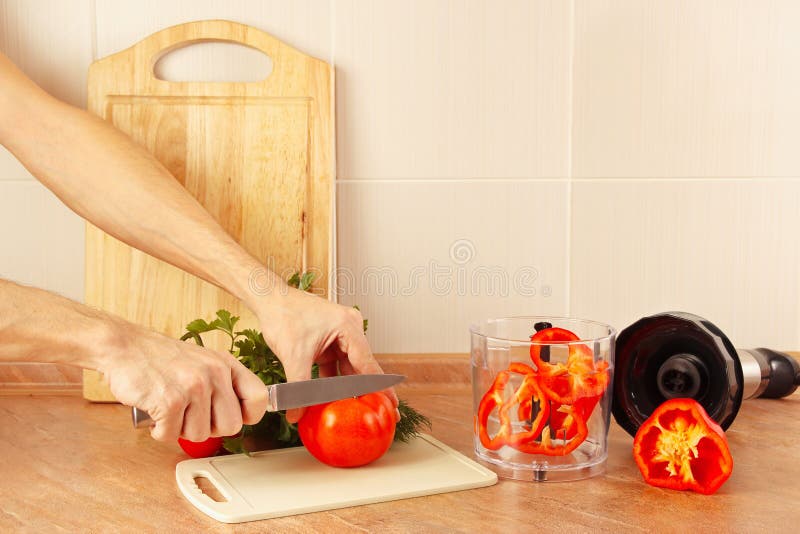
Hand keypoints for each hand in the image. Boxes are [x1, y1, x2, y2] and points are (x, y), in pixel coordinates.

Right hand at [99, 322, 267, 441]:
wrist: (124, 346)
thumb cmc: (161, 358)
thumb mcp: (203, 362)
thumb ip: (223, 384)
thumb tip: (240, 417)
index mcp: (226, 364)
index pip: (259, 398)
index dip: (248, 415)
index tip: (231, 417)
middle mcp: (214, 373)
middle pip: (230, 426)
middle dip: (208, 428)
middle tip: (190, 416)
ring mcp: (193, 387)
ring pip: (200, 435)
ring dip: (181, 429)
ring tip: (170, 410)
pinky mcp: (170, 401)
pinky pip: (172, 435)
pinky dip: (160, 431)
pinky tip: (156, 413)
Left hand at [256, 287, 398, 422]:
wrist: (270, 299)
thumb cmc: (284, 315)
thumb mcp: (293, 356)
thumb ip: (298, 388)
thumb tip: (297, 415)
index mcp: (348, 327)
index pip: (368, 363)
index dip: (380, 387)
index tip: (392, 404)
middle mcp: (349, 328)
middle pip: (361, 365)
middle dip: (366, 389)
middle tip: (379, 412)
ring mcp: (340, 334)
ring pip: (349, 366)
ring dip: (348, 386)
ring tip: (357, 409)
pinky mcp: (329, 340)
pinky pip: (337, 363)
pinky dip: (334, 380)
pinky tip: (333, 397)